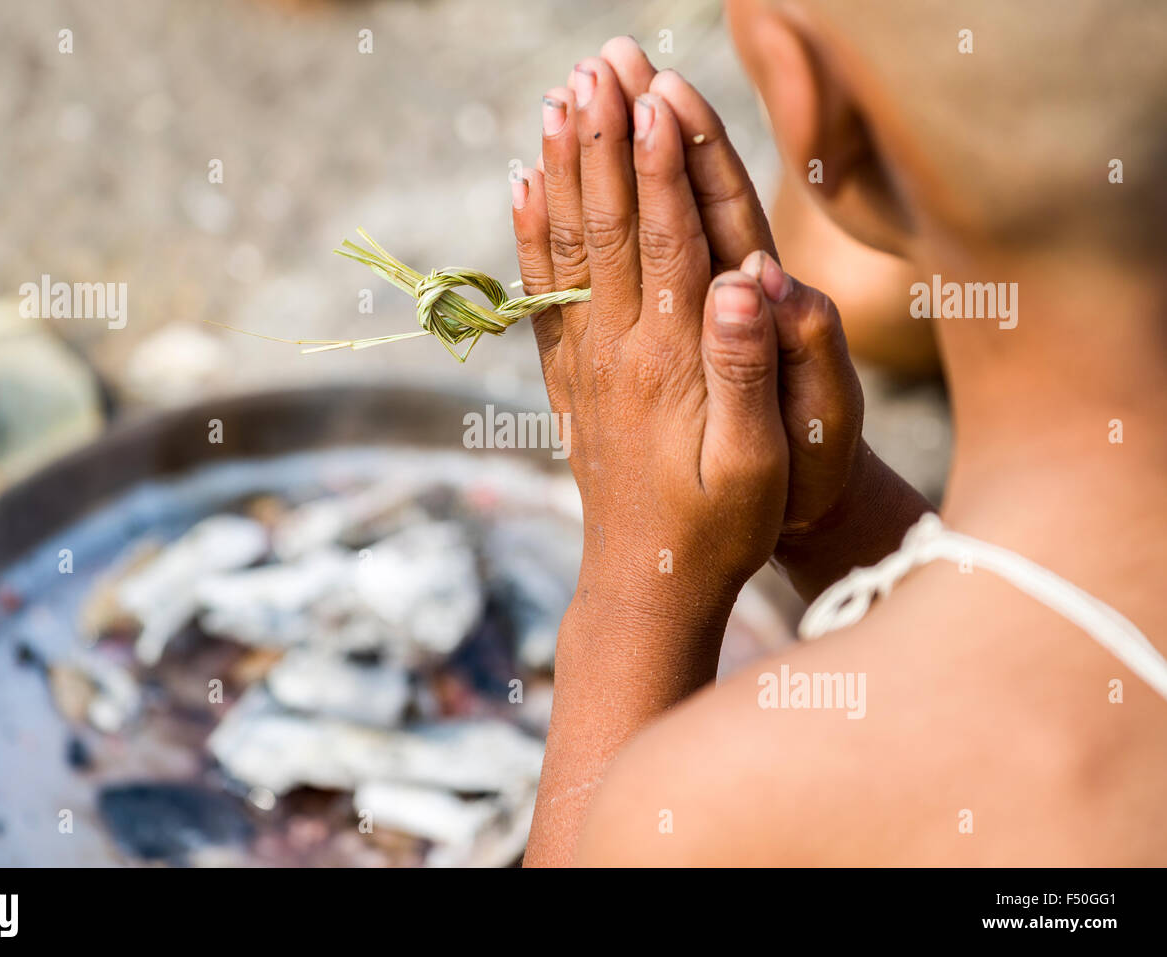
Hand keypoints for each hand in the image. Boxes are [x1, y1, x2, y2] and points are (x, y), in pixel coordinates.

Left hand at [511, 47, 789, 609]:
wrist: (644, 584)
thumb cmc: (718, 530)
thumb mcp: (757, 465)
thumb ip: (752, 372)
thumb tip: (747, 280)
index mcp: (673, 362)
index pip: (666, 242)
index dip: (662, 166)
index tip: (655, 93)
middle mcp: (618, 350)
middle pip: (608, 226)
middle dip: (605, 140)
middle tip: (601, 64)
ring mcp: (585, 361)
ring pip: (568, 248)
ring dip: (563, 170)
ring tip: (559, 99)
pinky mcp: (569, 378)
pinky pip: (541, 294)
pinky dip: (529, 236)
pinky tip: (521, 187)